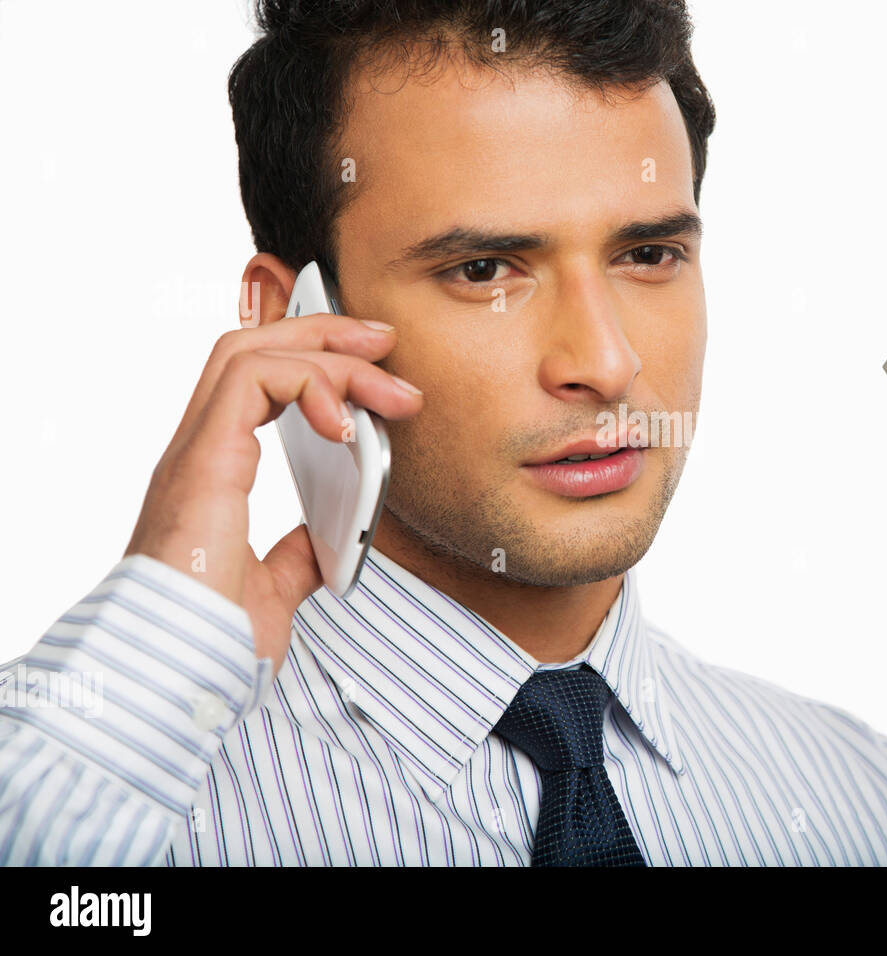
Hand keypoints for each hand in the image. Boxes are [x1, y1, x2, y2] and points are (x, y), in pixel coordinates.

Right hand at [124, 293, 423, 674]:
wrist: (178, 676)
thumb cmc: (211, 642)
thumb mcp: (273, 590)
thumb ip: (295, 556)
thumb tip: (325, 538)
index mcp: (210, 475)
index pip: (251, 381)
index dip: (311, 359)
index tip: (374, 368)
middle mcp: (197, 453)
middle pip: (250, 347)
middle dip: (323, 333)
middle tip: (386, 341)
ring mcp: (195, 453)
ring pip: (251, 353)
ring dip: (329, 356)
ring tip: (388, 387)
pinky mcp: (204, 462)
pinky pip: (251, 381)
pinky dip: (307, 383)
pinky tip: (346, 421)